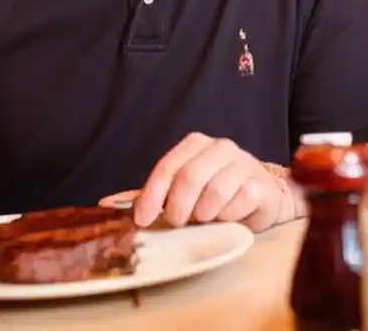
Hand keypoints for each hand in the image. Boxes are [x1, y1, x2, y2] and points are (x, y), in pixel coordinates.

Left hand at [113, 133, 293, 231]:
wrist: (262, 198)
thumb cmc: (216, 195)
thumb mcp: (180, 193)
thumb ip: (149, 196)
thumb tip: (106, 204)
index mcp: (196, 144)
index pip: (168, 167)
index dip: (152, 195)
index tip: (143, 220)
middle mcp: (220, 147)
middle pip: (188, 178)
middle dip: (178, 208)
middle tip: (178, 222)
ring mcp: (243, 163)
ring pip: (213, 193)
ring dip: (203, 214)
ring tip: (205, 218)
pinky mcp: (259, 184)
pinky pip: (236, 204)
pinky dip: (226, 217)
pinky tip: (227, 217)